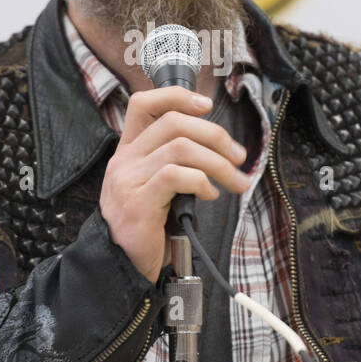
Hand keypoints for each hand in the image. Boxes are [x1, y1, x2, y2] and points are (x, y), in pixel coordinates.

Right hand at [99, 87, 251, 283]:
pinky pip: (177, 176)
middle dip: (215, 135)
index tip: (207, 105)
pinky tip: (210, 194)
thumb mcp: (156, 185)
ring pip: (181, 148)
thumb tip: (216, 145)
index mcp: (128, 150)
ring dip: (218, 162)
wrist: (122, 264)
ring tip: (234, 180)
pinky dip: (202, 181)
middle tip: (238, 156)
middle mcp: (124, 160)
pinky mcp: (138, 202)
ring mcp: (128, 180)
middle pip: (173, 122)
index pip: (143, 104)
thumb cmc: (147, 225)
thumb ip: (174, 161)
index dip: (177, 96)